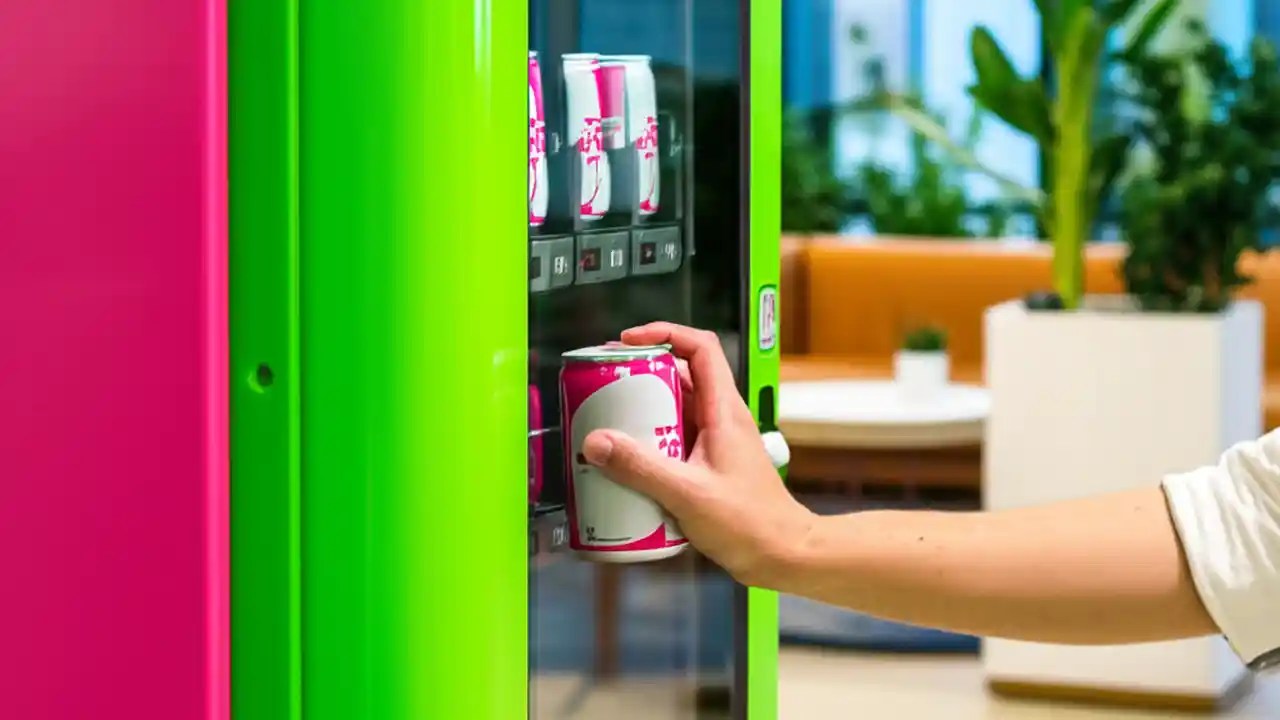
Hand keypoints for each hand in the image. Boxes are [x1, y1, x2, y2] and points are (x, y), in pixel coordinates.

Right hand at [581, 322, 814, 586]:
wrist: (784, 556)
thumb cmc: (750, 523)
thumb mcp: (688, 494)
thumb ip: (641, 468)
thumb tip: (596, 441)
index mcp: (723, 411)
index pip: (700, 347)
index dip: (663, 333)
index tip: (626, 343)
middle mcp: (721, 418)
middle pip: (679, 376)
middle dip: (639, 375)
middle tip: (602, 384)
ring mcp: (716, 442)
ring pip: (674, 410)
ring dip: (641, 412)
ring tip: (604, 423)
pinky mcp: (709, 465)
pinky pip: (674, 441)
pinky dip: (649, 444)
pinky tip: (625, 465)